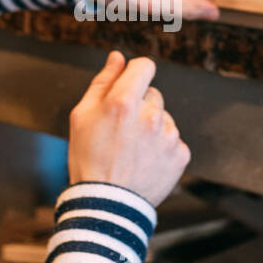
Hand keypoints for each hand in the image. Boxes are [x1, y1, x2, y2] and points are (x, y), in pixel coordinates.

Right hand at [68, 50, 189, 206]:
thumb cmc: (88, 158)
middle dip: (140, 105)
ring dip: (152, 128)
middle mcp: (151, 115)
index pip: (144, 66)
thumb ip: (103, 82)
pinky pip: (173, 140)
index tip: (129, 85)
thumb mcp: (82, 116)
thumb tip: (117, 57)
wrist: (107, 205)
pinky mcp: (180, 154)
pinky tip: (145, 161)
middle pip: (153, 94)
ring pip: (164, 117)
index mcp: (124, 101)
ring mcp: (168, 135)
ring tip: (132, 150)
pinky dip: (162, 148)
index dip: (135, 74)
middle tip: (122, 131)